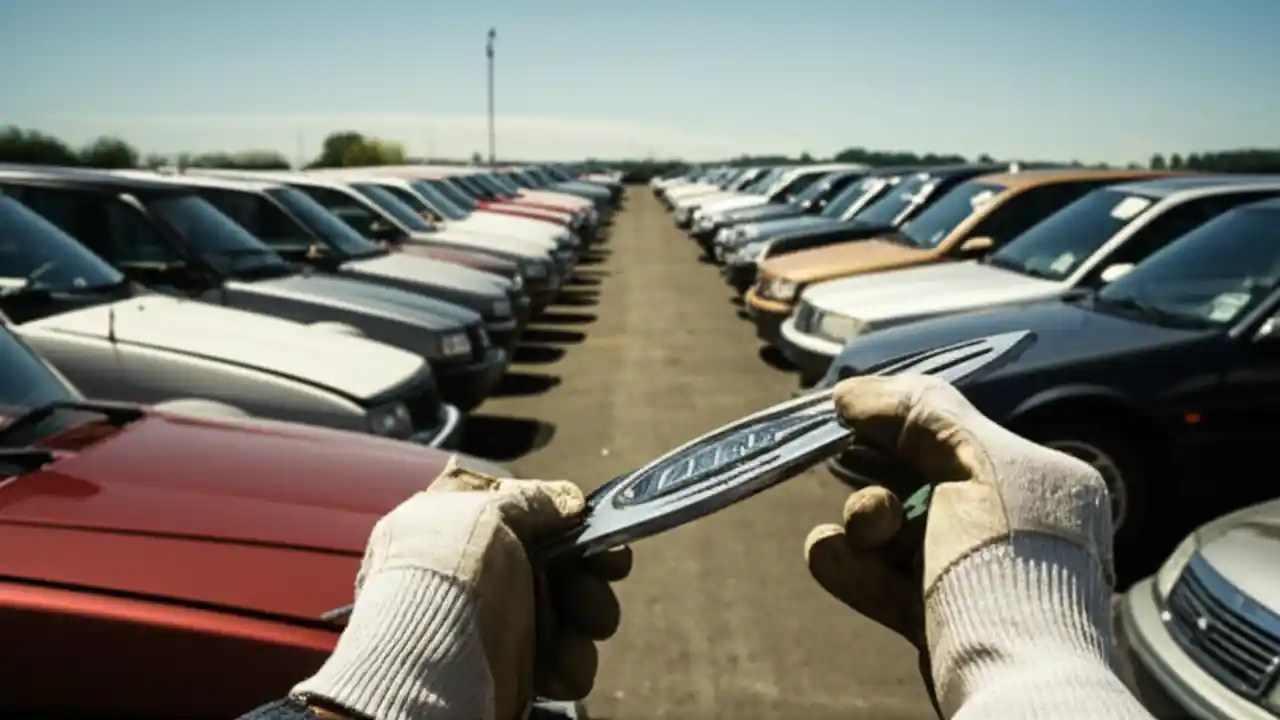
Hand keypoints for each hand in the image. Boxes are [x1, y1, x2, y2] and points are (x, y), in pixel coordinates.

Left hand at [292, 459, 630, 719]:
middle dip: (589, 574)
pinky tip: (558, 663)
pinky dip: (571, 662)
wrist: (430, 663)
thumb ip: (533, 501)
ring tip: (580, 626)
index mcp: (459, 526)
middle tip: (594, 580)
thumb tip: (570, 501)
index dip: (569, 521)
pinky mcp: (513, 669)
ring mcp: (497, 622)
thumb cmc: (453, 575)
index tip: (600, 529)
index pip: (529, 516)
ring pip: (571, 613)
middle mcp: (479, 573)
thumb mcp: (490, 513)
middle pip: (560, 565)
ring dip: (588, 616)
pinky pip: (563, 660)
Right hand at [804, 375, 1113, 714]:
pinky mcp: (927, 614)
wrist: (1012, 677)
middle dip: (875, 473)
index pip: (956, 427)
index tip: (848, 407)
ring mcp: (963, 570)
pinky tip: (831, 555)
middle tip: (852, 464)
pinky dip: (845, 565)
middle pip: (910, 475)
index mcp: (1037, 480)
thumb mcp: (974, 464)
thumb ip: (919, 414)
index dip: (899, 415)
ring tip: (870, 535)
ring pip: (884, 525)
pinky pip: (868, 572)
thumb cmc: (1008, 562)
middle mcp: (1004, 522)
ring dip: (862, 521)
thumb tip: (851, 391)